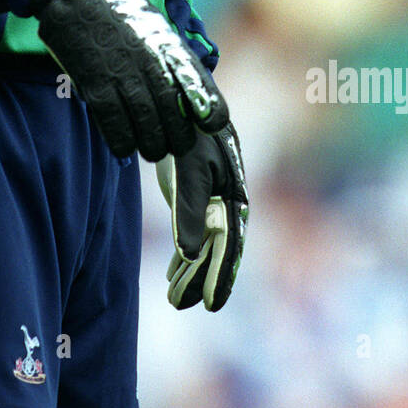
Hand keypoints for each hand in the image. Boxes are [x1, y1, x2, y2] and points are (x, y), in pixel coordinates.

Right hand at [33, 0, 228, 161]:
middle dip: (178, 141)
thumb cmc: (114, 5)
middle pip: (176, 122)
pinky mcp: (97, 87)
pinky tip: (123, 143)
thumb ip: (169, 54)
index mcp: (171, 49)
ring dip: (151, 147)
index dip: (212, 116)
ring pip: (148, 133)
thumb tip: (185, 87)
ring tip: (149, 147)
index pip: (205, 93)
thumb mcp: (153, 23)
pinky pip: (116, 130)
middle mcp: (153, 66)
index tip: (210, 126)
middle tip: (173, 145)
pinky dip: (122, 143)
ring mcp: (125, 78)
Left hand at [156, 112, 247, 310]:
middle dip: (200, 279)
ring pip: (204, 244)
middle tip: (179, 304)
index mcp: (234, 196)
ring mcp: (213, 198)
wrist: (185, 101)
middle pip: (216, 250)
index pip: (230, 246)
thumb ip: (190, 211)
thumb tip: (191, 254)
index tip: (211, 306)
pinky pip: (194, 231)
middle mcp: (227, 201)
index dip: (221, 276)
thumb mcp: (191, 170)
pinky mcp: (198, 193)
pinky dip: (184, 254)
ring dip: (190, 271)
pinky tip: (174, 273)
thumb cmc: (190, 134)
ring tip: (173, 298)